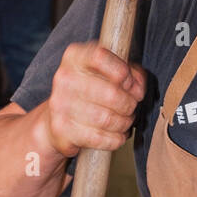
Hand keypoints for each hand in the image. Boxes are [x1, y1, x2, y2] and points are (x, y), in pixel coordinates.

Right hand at [44, 42, 146, 157]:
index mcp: (75, 57)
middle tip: (131, 108)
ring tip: (125, 121)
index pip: (101, 58)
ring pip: (107, 119)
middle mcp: (64, 78)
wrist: (59, 118)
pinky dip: (115, 139)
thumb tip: (138, 87)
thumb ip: (129, 72)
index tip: (131, 85)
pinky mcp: (62, 129)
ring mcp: (61, 104)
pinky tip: (117, 135)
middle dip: (129, 104)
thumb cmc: (90, 92)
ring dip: (124, 123)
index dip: (124, 73)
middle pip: (111, 93)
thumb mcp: (109, 72)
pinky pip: (100, 139)